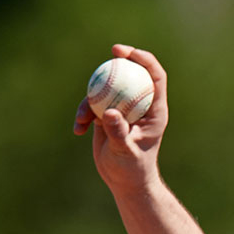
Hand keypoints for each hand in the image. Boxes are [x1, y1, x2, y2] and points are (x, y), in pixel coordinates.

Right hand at [73, 44, 168, 194]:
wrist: (125, 182)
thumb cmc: (132, 170)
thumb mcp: (125, 152)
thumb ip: (118, 132)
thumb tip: (108, 112)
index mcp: (154, 110)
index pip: (155, 76)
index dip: (144, 59)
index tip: (127, 53)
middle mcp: (140, 105)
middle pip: (132, 74)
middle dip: (121, 60)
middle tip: (111, 51)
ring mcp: (123, 109)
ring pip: (107, 89)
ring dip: (91, 98)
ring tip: (83, 119)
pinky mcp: (107, 117)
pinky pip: (92, 105)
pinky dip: (83, 115)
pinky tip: (78, 130)